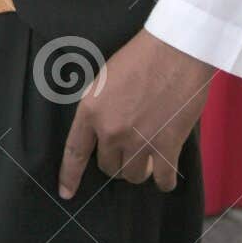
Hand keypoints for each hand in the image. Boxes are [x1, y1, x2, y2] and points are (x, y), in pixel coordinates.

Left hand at [58, 29, 213, 197]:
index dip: (69, 176)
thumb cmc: (141, 56)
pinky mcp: (167, 147)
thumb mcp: (106, 79)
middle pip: (107, 166)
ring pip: (133, 175)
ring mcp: (139, 141)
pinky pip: (162, 179)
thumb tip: (103, 132)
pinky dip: (164, 180)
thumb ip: (100, 108)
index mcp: (91, 111)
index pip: (74, 152)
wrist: (175, 50)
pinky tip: (165, 174)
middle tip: (129, 149)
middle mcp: (111, 131)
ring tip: (147, 157)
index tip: (66, 192)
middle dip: (116, 160)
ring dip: (139, 170)